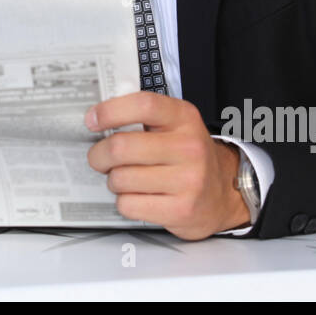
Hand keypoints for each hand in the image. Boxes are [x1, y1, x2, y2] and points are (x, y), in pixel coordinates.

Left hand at [85, 92, 250, 239]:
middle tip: (100, 158)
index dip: (110, 111)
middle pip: (121, 147)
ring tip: (126, 178)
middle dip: (99, 155)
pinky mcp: (181, 209)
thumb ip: (142, 115)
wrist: (222, 192)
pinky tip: (139, 196)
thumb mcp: (174, 125)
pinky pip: (128, 205)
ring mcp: (187, 180)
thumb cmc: (187, 157)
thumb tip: (98, 115)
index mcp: (184, 118)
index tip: (92, 119)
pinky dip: (125, 202)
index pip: (143, 105)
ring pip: (120, 179)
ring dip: (114, 181)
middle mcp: (188, 147)